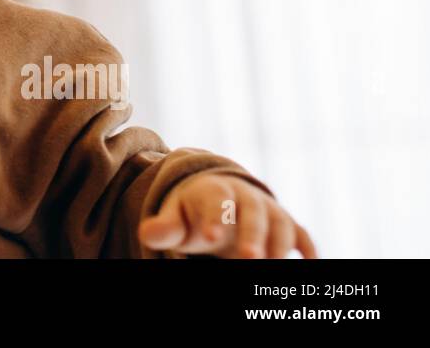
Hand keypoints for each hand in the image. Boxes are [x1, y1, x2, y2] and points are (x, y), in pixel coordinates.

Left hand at [138, 173, 317, 257]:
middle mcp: (246, 197)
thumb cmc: (194, 214)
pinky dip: (308, 247)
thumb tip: (147, 233)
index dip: (213, 217)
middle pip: (252, 213)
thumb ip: (164, 226)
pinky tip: (311, 263)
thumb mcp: (177, 217)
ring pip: (280, 223)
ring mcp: (269, 210)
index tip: (208, 237)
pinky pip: (302, 234)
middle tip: (248, 259)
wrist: (221, 200)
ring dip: (280, 245)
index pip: (215, 201)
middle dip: (252, 235)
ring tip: (273, 267)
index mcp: (215, 191)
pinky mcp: (286, 225)